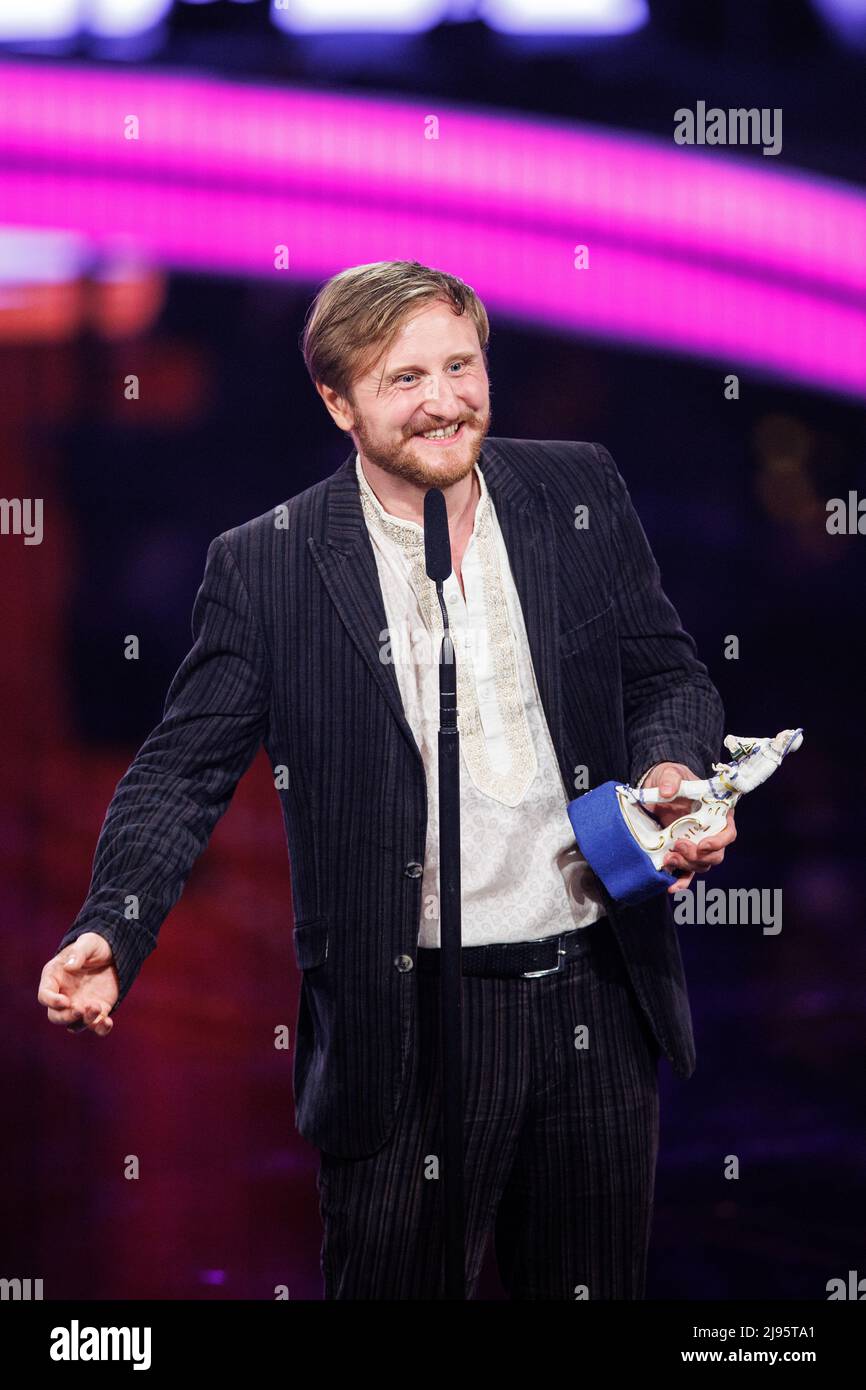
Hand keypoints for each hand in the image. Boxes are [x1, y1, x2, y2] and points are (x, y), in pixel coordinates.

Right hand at [38, 932, 118, 1035]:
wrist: (113, 952)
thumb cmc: (94, 945)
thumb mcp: (88, 943)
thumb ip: (78, 953)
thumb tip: (69, 967)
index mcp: (54, 978)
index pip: (44, 996)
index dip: (51, 1001)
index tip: (65, 1001)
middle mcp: (64, 996)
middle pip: (56, 1016)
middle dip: (66, 1017)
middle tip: (80, 1010)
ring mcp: (80, 1005)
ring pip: (75, 1025)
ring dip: (85, 1021)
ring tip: (97, 1007)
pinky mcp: (99, 1010)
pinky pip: (96, 1026)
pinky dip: (101, 1028)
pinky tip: (107, 1022)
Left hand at [641, 761, 736, 893]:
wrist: (656, 789)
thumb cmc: (671, 779)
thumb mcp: (671, 774)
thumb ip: (671, 780)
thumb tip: (667, 791)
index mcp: (718, 814)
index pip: (728, 833)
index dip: (719, 842)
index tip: (703, 844)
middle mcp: (711, 833)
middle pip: (715, 855)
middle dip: (698, 856)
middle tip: (678, 846)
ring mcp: (697, 845)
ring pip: (701, 866)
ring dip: (687, 866)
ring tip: (668, 859)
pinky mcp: (683, 854)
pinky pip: (687, 874)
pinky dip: (680, 882)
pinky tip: (670, 887)